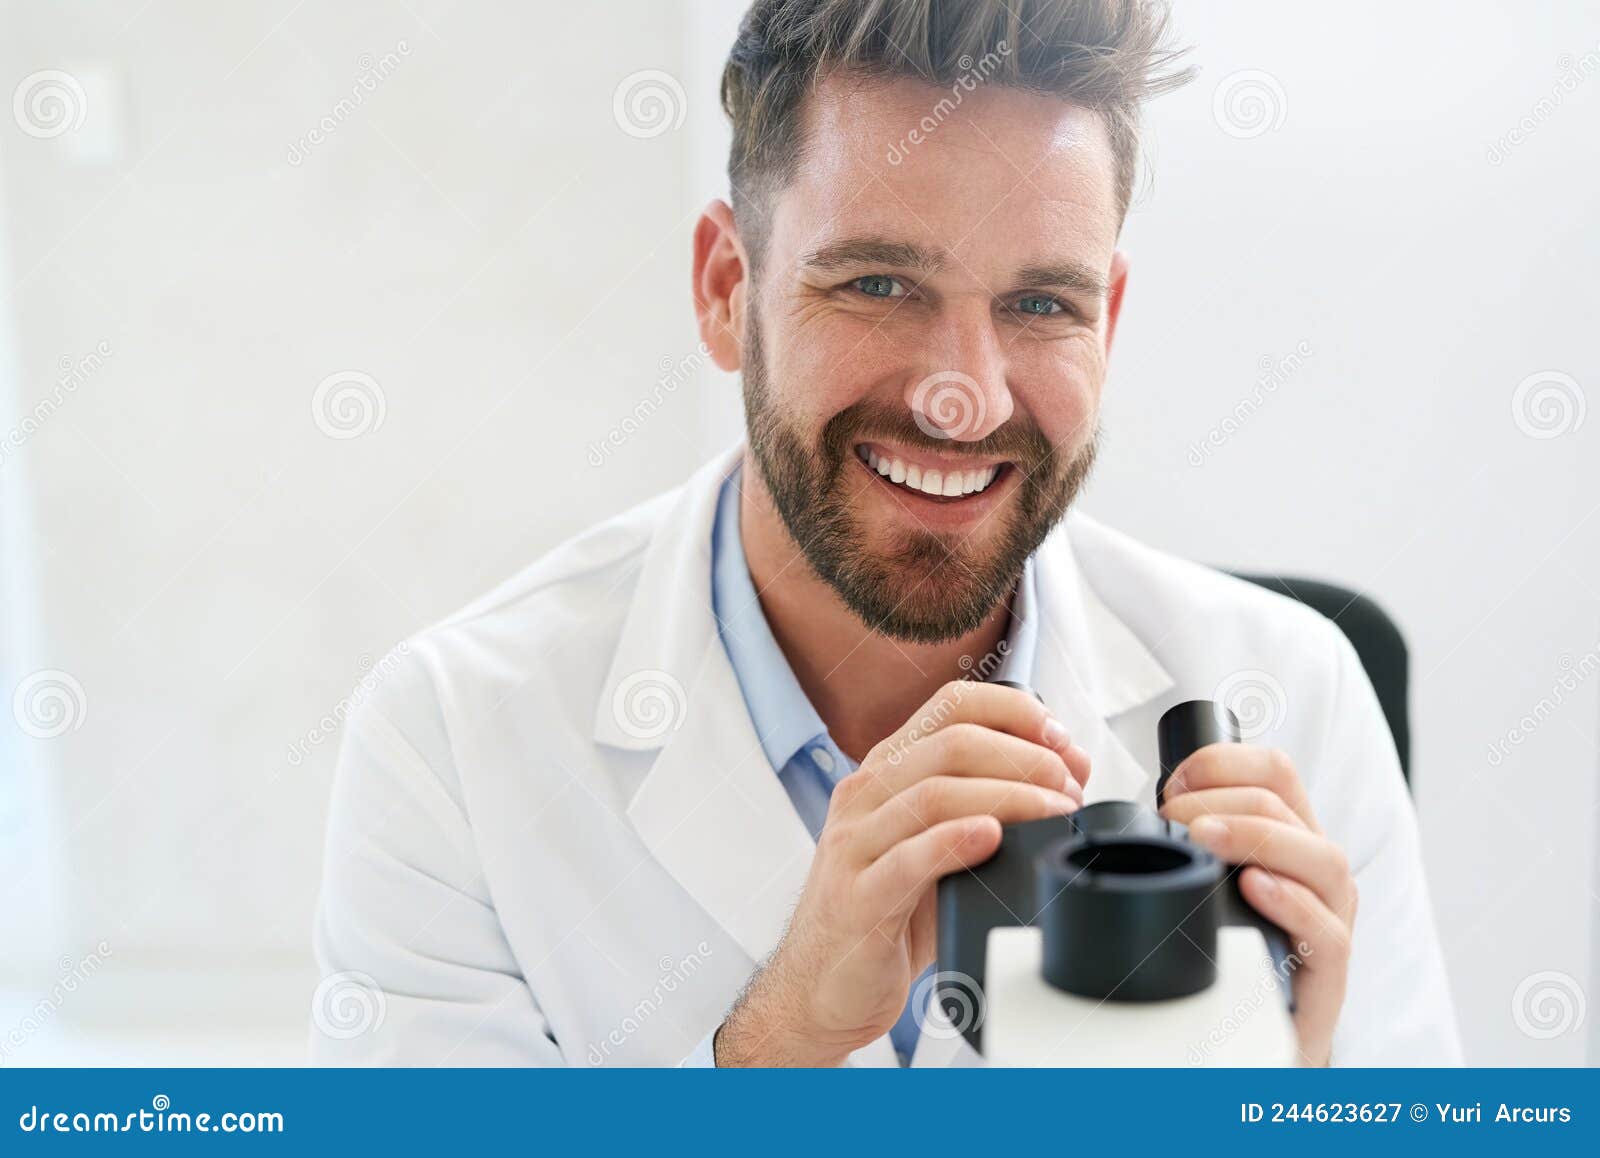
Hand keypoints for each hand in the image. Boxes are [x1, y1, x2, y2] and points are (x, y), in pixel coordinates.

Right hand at [715, 681, 1090, 1065]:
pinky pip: (906, 859)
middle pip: (951, 743)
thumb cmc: (888, 914)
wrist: (822, 987)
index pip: (951, 705)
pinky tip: (991, 838)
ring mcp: (855, 844)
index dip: (1015, 712)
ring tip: (1053, 814)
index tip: (1061, 739)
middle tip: (1068, 787)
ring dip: (1009, 797)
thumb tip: (1069, 775)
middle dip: (1025, 758)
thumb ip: (990, 809)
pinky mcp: (856, 897)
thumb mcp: (939, 847)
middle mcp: (865, 795)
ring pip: (933, 794)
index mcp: (887, 770)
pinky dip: (954, 841)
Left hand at [1160, 744, 1357, 1065]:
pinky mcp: (1330, 971)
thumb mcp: (1212, 880)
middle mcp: (1315, 867)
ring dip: (1254, 836)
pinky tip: (1256, 888)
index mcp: (1289, 835)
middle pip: (1287, 806)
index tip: (1175, 784)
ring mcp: (1331, 916)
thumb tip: (1134, 817)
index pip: (1274, 770)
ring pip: (1321, 859)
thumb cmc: (1234, 946)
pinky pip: (1327, 932)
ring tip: (1204, 839)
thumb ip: (1192, 843)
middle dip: (1220, 800)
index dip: (1222, 763)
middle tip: (1172, 818)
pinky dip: (1291, 903)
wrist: (1262, 1026)